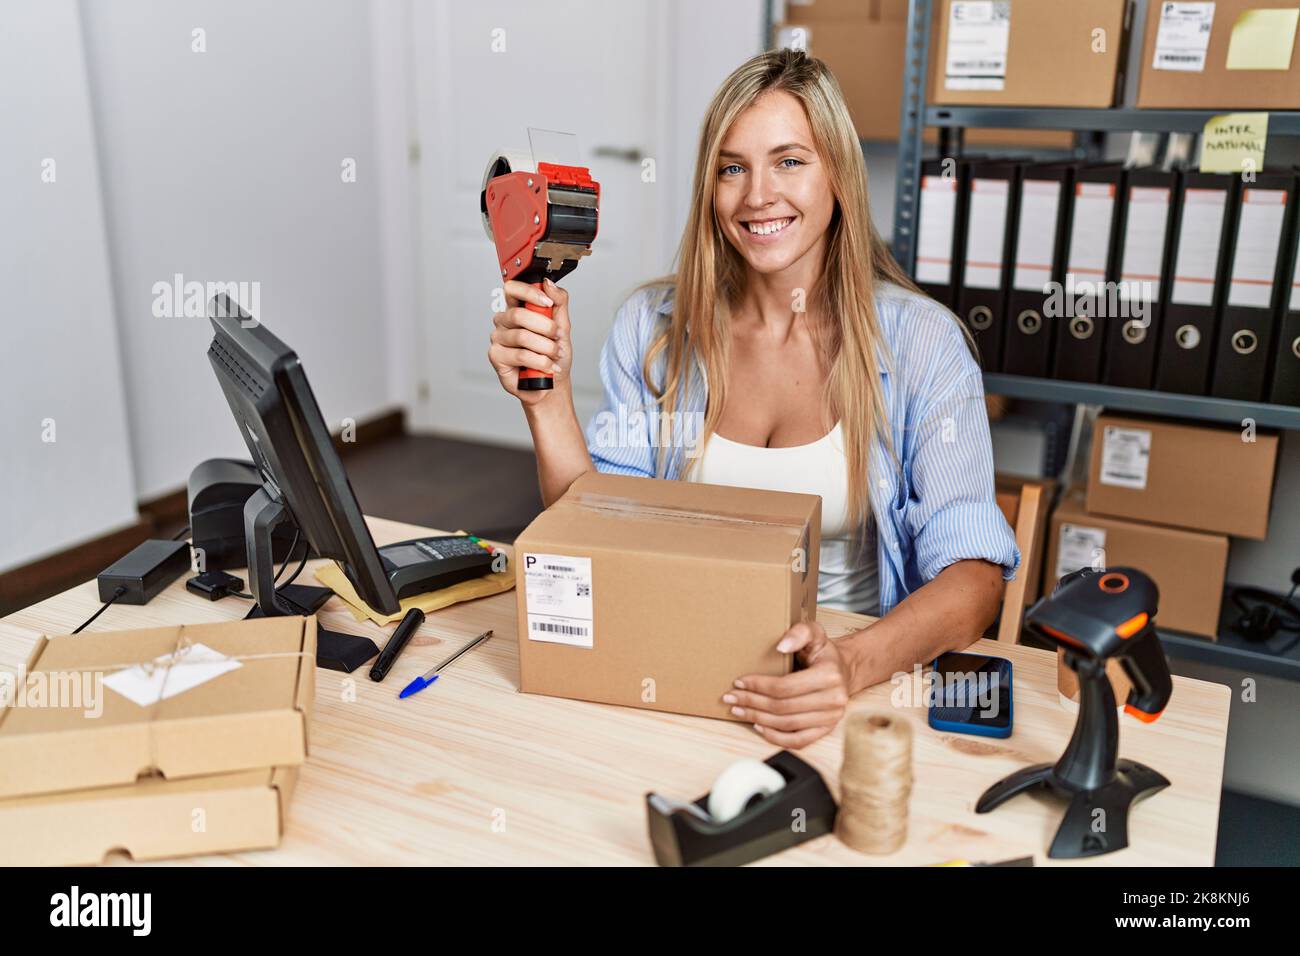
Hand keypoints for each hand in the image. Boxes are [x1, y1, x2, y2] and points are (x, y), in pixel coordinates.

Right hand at [488, 277, 571, 404]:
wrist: (553, 383)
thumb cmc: (554, 355)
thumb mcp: (563, 326)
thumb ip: (558, 302)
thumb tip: (548, 283)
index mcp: (517, 308)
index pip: (512, 289)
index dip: (529, 292)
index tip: (547, 303)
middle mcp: (504, 322)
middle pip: (518, 314)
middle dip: (545, 327)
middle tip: (557, 337)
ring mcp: (498, 338)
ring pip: (522, 337)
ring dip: (546, 348)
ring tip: (554, 355)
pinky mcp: (496, 356)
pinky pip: (520, 355)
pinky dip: (540, 362)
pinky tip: (547, 366)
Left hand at [724, 621, 851, 748]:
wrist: (843, 670)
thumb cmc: (824, 653)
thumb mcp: (814, 633)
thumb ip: (799, 633)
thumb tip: (781, 646)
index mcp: (829, 675)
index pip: (785, 686)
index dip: (758, 685)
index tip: (739, 682)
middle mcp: (834, 699)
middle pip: (783, 707)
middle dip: (752, 702)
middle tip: (732, 698)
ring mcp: (831, 718)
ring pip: (787, 724)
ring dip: (758, 719)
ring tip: (739, 710)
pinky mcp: (826, 729)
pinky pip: (799, 740)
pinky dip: (776, 737)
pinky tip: (759, 727)